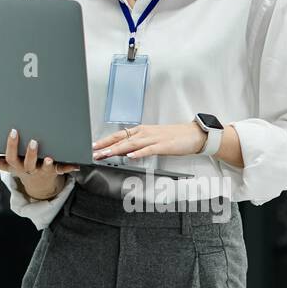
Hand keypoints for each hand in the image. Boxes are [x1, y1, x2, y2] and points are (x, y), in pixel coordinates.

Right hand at [0, 127, 80, 198]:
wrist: (40, 185)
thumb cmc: (22, 167)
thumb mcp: (8, 165)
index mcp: (15, 167)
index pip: (6, 161)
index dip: (0, 156)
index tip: (2, 141)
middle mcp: (27, 170)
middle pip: (26, 163)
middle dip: (29, 153)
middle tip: (32, 141)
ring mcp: (40, 171)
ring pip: (43, 168)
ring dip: (46, 163)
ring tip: (49, 157)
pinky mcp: (54, 172)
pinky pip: (62, 170)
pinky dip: (70, 167)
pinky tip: (77, 165)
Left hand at [92, 122, 206, 159]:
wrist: (193, 134)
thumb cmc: (173, 137)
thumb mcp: (152, 138)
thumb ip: (138, 145)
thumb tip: (124, 151)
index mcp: (141, 131)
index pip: (119, 135)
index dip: (105, 141)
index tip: (94, 146)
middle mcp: (144, 133)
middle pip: (122, 139)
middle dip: (106, 146)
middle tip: (94, 152)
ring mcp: (153, 138)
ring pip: (131, 144)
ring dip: (118, 149)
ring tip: (106, 154)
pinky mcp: (163, 145)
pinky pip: (148, 149)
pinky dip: (139, 153)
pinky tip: (130, 156)